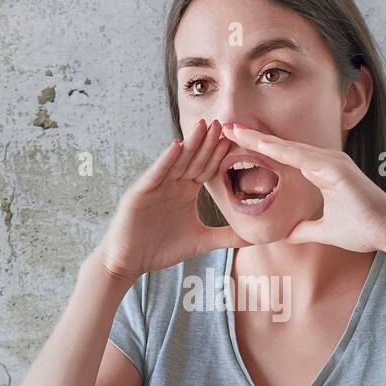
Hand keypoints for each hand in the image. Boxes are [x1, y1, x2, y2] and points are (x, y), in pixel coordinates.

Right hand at [96, 119, 251, 283]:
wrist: (130, 261)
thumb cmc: (161, 250)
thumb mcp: (201, 241)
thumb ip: (227, 237)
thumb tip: (256, 238)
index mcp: (186, 191)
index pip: (207, 169)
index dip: (221, 155)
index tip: (238, 140)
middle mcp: (172, 184)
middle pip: (194, 159)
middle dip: (209, 142)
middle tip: (225, 123)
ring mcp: (156, 186)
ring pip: (177, 161)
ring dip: (190, 144)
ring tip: (205, 125)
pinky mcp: (141, 192)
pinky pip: (156, 174)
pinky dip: (166, 160)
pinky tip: (176, 147)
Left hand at [218, 122, 385, 253]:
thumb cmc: (364, 229)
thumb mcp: (324, 231)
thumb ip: (304, 230)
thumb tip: (286, 235)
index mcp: (322, 171)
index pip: (283, 157)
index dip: (259, 148)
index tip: (235, 141)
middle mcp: (325, 161)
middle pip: (282, 146)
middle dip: (253, 137)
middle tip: (225, 126)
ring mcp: (332, 162)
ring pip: (288, 147)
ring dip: (259, 138)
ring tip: (234, 130)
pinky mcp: (336, 169)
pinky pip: (302, 157)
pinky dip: (279, 150)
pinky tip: (259, 144)